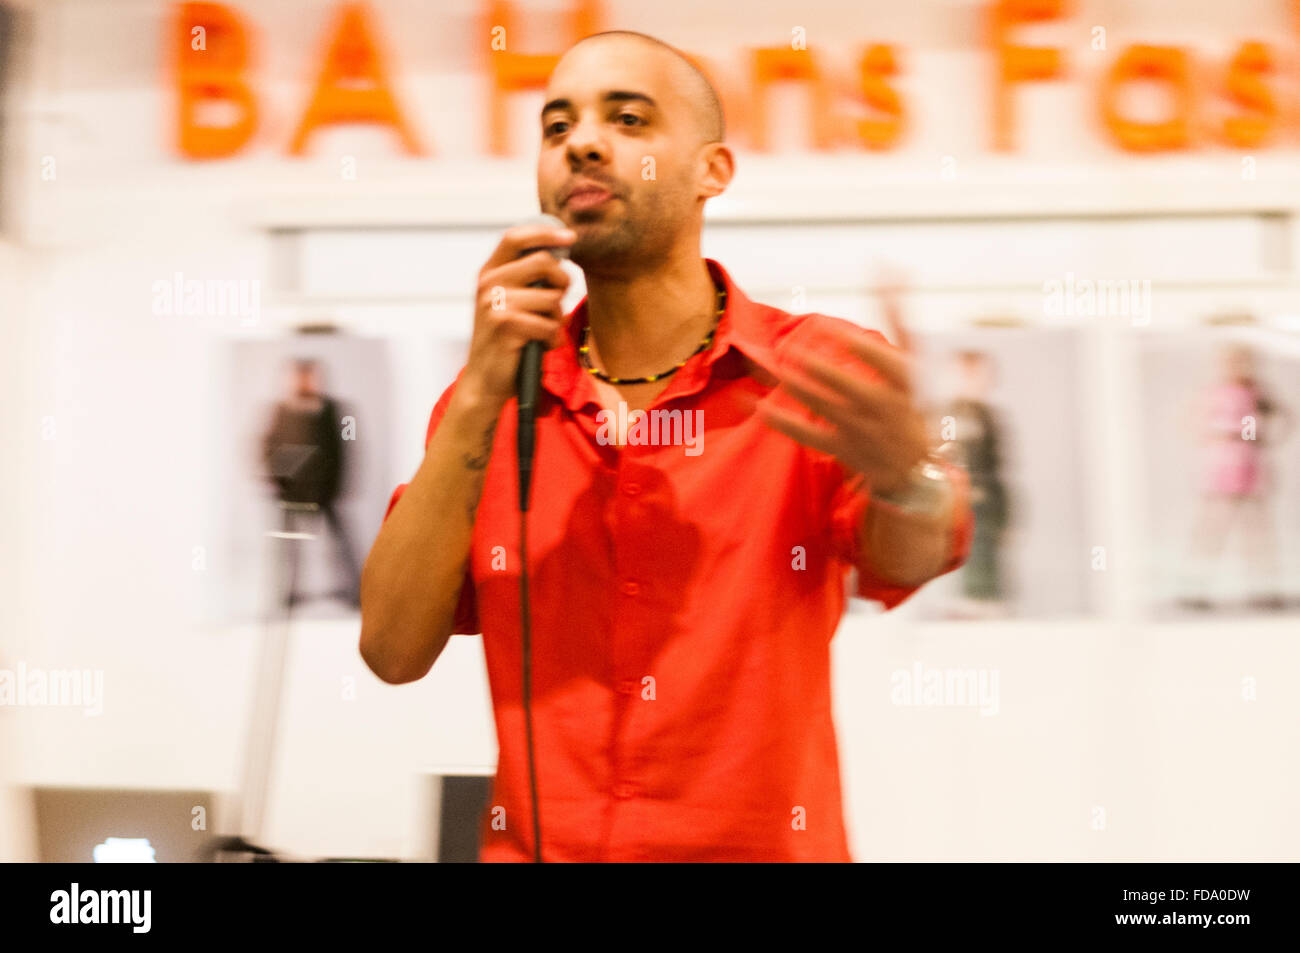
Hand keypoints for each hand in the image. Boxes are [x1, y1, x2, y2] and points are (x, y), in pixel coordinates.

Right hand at [460, 223, 575, 411]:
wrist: (484, 380)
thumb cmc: (505, 342)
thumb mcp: (508, 303)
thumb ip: (526, 278)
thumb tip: (558, 252)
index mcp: (488, 274)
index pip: (515, 237)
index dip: (544, 233)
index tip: (569, 237)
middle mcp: (488, 284)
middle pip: (542, 262)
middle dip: (561, 282)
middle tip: (558, 303)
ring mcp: (495, 304)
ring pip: (551, 298)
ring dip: (557, 319)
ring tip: (543, 332)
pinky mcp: (506, 326)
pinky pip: (549, 325)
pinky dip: (552, 339)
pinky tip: (539, 346)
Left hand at [757, 308, 928, 496]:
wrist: (915, 468)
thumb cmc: (914, 402)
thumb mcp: (918, 363)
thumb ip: (900, 317)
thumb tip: (893, 268)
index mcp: (904, 384)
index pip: (887, 365)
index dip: (866, 352)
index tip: (844, 334)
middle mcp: (882, 407)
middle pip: (850, 388)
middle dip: (824, 372)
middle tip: (799, 354)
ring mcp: (860, 429)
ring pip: (826, 408)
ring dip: (802, 390)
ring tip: (782, 372)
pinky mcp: (841, 447)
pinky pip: (809, 436)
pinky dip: (785, 423)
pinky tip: (761, 409)